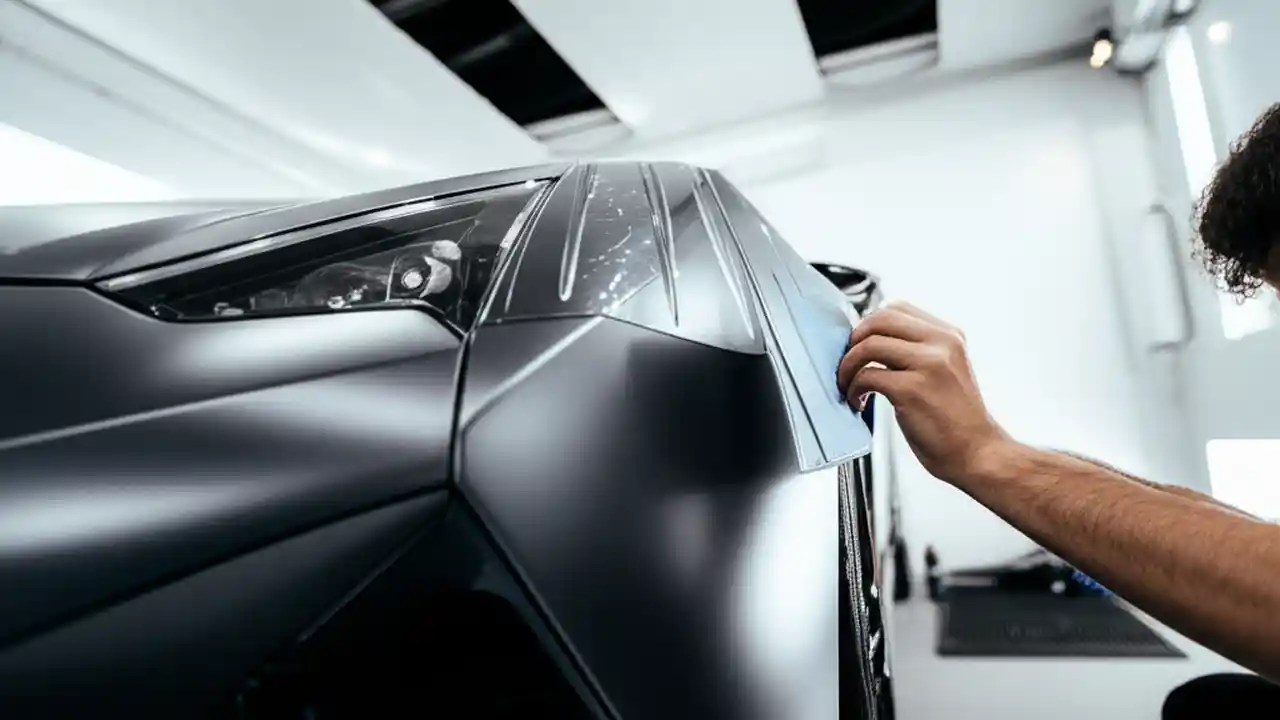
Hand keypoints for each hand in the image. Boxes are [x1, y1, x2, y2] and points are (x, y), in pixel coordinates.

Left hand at [837, 302, 1011, 485]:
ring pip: (868, 345)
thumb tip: (873, 342)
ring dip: (848, 366)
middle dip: (854, 340)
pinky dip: (854, 388)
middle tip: (848, 363)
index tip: (859, 344)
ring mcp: (928, 364)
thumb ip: (919, 351)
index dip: (869, 324)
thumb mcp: (946, 371)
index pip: (897, 308)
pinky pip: (868, 376)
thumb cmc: (956, 421)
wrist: (978, 453)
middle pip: (880, 320)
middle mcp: (942, 344)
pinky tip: (859, 402)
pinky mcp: (912, 389)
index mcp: (950, 336)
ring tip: (849, 385)